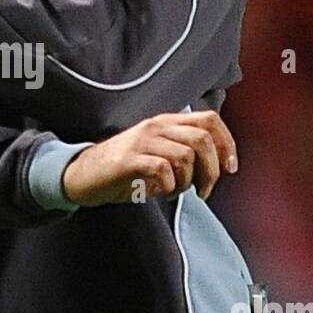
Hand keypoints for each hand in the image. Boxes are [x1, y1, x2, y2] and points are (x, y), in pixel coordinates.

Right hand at [62, 110, 237, 206]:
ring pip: (185, 156)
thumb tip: (219, 167)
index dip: (227, 143)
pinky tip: (159, 192)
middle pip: (202, 139)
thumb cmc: (123, 169)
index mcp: (166, 122)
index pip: (210, 120)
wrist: (82, 175)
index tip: (230, 168)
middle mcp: (156, 127)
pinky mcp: (129, 160)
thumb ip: (185, 154)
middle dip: (212, 169)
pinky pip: (163, 170)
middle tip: (204, 190)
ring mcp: (142, 141)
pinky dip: (169, 186)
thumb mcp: (158, 154)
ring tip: (175, 191)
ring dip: (188, 181)